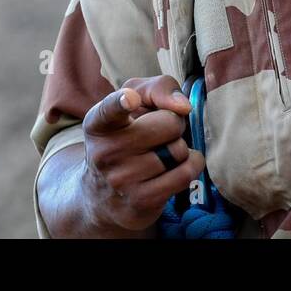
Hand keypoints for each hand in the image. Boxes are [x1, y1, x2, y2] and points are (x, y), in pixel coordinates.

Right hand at [79, 74, 204, 233]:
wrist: (103, 194)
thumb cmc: (127, 136)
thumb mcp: (134, 103)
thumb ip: (158, 89)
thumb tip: (183, 106)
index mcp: (98, 124)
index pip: (109, 109)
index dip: (121, 102)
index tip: (129, 99)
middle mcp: (105, 152)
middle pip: (169, 123)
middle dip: (174, 124)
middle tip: (159, 134)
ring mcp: (122, 180)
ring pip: (179, 150)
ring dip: (179, 149)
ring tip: (160, 154)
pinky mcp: (141, 201)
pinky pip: (186, 173)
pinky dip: (191, 165)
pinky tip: (175, 167)